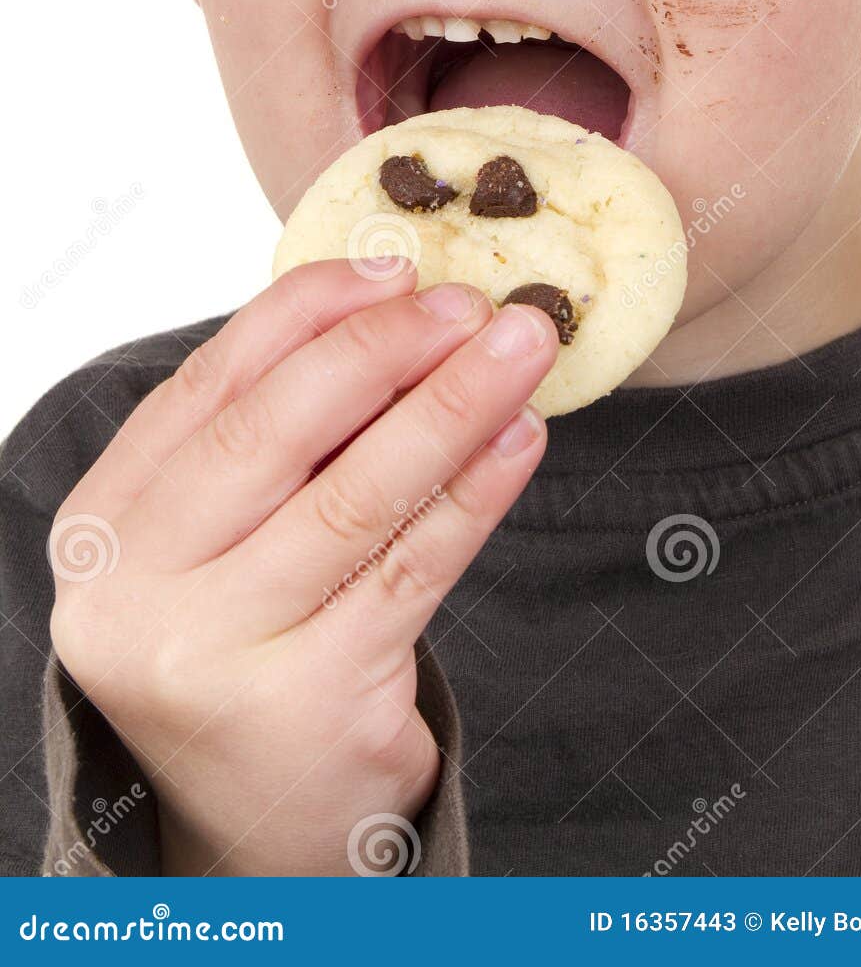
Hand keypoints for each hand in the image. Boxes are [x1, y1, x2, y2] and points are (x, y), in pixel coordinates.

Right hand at [49, 259, 556, 874]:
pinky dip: (474, 494)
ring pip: (353, 498)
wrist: (260, 827)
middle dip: (385, 350)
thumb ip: (278, 436)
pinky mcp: (308, 703)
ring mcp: (215, 655)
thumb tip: (395, 309)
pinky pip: (410, 571)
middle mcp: (135, 592)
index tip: (397, 266)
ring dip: (451, 409)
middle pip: (275, 432)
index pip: (211, 383)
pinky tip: (519, 441)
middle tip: (472, 304)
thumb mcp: (224, 541)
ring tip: (522, 351)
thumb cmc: (252, 647)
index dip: (310, 312)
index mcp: (105, 524)